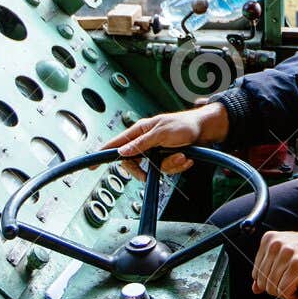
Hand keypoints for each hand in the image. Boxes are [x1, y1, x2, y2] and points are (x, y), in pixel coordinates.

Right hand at [98, 102, 228, 178]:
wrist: (205, 129)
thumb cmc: (184, 125)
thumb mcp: (161, 133)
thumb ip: (141, 143)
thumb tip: (122, 152)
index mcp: (139, 131)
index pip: (116, 143)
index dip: (103, 154)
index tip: (92, 164)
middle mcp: (145, 141)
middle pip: (133, 163)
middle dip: (144, 170)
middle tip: (149, 173)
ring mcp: (155, 150)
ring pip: (152, 168)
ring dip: (169, 165)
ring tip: (181, 155)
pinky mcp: (166, 157)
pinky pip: (166, 169)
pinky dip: (177, 165)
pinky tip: (185, 157)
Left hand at [251, 224, 297, 298]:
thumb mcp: (287, 255)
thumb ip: (269, 270)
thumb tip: (255, 288)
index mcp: (269, 239)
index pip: (256, 273)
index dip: (272, 281)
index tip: (287, 277)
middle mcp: (276, 244)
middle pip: (264, 283)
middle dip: (280, 288)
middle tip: (296, 281)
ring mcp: (287, 254)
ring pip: (273, 289)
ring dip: (288, 292)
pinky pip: (285, 292)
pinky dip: (295, 296)